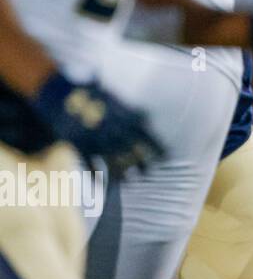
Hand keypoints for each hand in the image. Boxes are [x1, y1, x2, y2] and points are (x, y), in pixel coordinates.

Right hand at [30, 72, 162, 176]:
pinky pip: (91, 167)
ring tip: (130, 182)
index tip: (166, 157)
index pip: (148, 137)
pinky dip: (97, 178)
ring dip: (123, 174)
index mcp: (125, 118)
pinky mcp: (80, 148)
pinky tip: (101, 185)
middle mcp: (115, 132)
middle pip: (134, 154)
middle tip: (148, 173)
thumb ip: (128, 111)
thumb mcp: (112, 98)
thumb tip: (144, 118)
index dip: (158, 149)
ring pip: (115, 164)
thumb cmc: (88, 93)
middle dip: (142, 164)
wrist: (61, 94)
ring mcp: (98, 142)